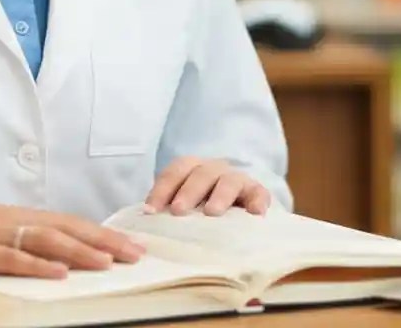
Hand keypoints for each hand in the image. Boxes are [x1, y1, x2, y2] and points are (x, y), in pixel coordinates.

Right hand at [0, 180, 144, 278]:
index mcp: (21, 216)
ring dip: (81, 251)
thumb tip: (56, 252)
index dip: (105, 233)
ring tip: (110, 261)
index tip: (134, 244)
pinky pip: (12, 258)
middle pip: (70, 229)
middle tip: (138, 253)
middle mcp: (15, 221)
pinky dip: (37, 266)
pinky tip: (58, 273)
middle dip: (106, 241)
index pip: (73, 224)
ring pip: (48, 242)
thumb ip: (22, 236)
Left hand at [145, 157, 270, 216]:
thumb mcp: (181, 206)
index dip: (161, 189)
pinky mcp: (256, 193)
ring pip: (229, 180)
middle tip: (178, 210)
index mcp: (191, 169)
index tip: (150, 211)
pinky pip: (259, 193)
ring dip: (219, 195)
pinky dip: (257, 202)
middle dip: (188, 191)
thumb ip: (164, 213)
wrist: (235, 208)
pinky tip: (255, 214)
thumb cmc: (198, 210)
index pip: (174, 172)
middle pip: (201, 174)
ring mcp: (236, 180)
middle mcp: (214, 170)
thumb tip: (141, 230)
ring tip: (212, 212)